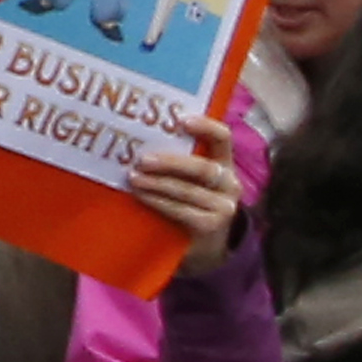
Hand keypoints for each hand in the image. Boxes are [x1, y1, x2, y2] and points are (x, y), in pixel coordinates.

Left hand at [134, 116, 247, 275]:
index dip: (206, 127)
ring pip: (189, 191)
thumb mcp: (186, 175)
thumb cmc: (186, 197)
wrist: (201, 241)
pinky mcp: (212, 226)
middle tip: (142, 160)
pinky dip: (159, 202)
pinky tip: (141, 195)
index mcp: (223, 162)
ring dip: (157, 184)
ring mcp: (224, 207)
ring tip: (133, 178)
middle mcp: (229, 184)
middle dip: (171, 163)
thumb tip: (132, 135)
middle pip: (203, 168)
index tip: (181, 120)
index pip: (223, 138)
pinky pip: (183, 211)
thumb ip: (173, 156)